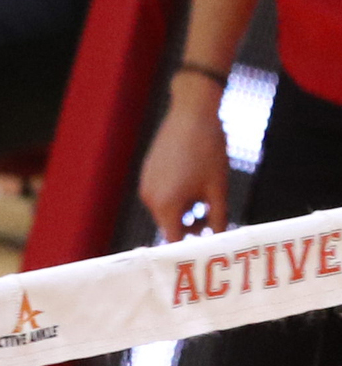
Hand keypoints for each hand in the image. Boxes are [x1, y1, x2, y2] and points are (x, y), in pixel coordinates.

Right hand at [140, 77, 229, 242]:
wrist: (192, 113)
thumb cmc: (208, 150)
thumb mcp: (218, 188)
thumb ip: (218, 219)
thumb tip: (219, 240)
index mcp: (166, 205)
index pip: (174, 240)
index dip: (190, 248)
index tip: (205, 252)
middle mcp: (149, 198)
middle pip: (169, 225)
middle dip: (190, 226)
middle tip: (214, 217)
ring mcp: (146, 185)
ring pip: (166, 209)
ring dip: (185, 209)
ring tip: (206, 192)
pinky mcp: (147, 173)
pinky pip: (161, 193)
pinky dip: (177, 194)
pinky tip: (194, 177)